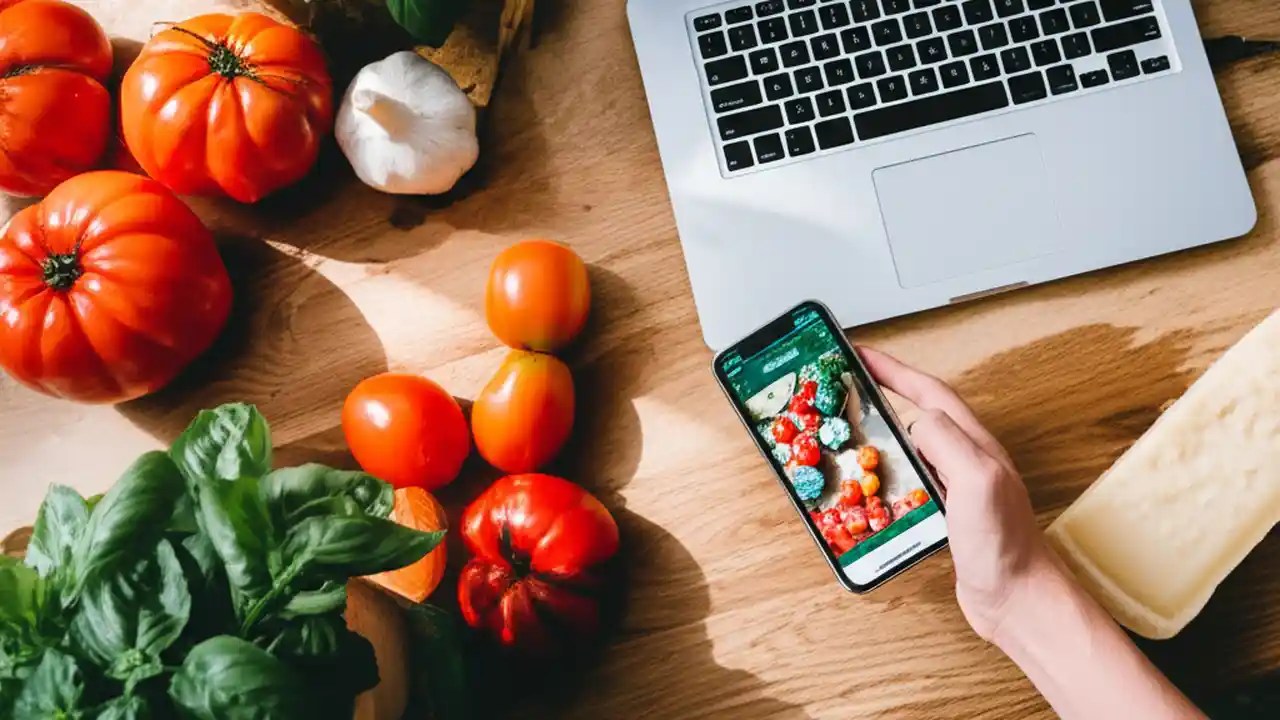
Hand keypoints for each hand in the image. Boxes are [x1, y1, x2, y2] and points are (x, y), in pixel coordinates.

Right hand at [859, 347, 1050, 640]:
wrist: (1017, 599)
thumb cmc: (1005, 544)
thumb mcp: (977, 479)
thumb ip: (947, 440)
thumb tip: (913, 419)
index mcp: (973, 444)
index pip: (929, 393)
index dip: (893, 370)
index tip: (859, 355)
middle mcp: (965, 460)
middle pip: (915, 416)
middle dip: (879, 400)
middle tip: (844, 396)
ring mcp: (955, 489)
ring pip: (908, 453)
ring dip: (877, 444)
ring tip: (846, 444)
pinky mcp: (945, 517)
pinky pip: (906, 487)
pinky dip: (882, 484)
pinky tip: (867, 496)